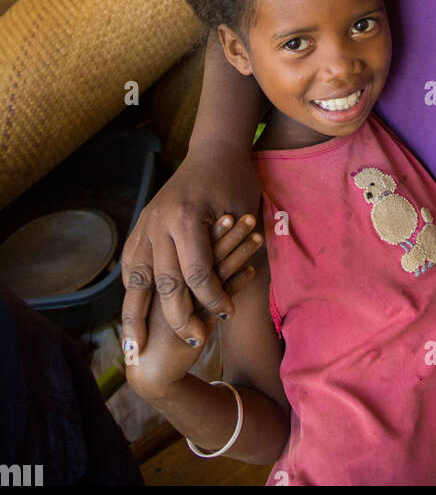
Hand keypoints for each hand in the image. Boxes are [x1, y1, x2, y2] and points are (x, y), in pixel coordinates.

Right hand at [121, 150, 262, 354]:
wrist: (217, 147)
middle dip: (174, 318)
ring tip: (136, 347)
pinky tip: (139, 313)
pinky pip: (132, 266)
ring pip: (136, 279)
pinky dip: (134, 292)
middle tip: (186, 343)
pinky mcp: (140, 227)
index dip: (212, 299)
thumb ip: (228, 253)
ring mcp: (146, 225)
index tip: (224, 317)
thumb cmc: (237, 179)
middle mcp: (160, 223)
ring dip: (134, 316)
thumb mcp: (244, 211)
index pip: (196, 272)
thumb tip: (228, 297)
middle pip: (162, 281)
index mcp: (185, 217)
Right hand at [124, 215, 261, 399]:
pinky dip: (237, 283)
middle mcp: (163, 281)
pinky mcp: (194, 321)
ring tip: (258, 237)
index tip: (230, 211)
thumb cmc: (164, 321)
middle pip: (198, 253)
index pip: (186, 245)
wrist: (153, 367)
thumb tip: (207, 233)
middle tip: (248, 216)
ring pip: (211, 272)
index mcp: (153, 265)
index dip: (211, 230)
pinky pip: (219, 300)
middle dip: (226, 235)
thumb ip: (177, 262)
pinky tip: (254, 271)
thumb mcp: (162, 289)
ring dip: (236, 254)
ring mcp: (179, 301)